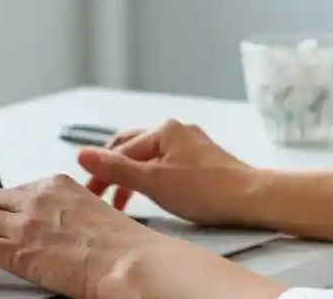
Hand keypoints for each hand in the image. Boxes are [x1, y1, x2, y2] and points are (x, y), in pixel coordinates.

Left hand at [0, 174, 173, 297]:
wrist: (129, 262)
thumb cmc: (123, 246)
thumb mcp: (97, 214)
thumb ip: (73, 211)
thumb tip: (69, 223)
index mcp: (57, 183)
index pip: (17, 189)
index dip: (7, 206)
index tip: (5, 215)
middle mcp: (35, 197)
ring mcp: (22, 223)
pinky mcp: (12, 251)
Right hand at [77, 119, 259, 225]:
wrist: (251, 198)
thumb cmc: (205, 189)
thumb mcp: (153, 182)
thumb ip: (116, 169)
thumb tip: (81, 154)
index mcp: (163, 129)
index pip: (120, 150)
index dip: (101, 172)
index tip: (89, 194)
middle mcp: (177, 131)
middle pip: (133, 148)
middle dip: (114, 170)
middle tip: (100, 194)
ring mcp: (191, 145)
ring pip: (150, 158)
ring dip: (132, 177)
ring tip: (122, 202)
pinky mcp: (202, 161)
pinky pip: (166, 165)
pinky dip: (151, 179)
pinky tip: (150, 194)